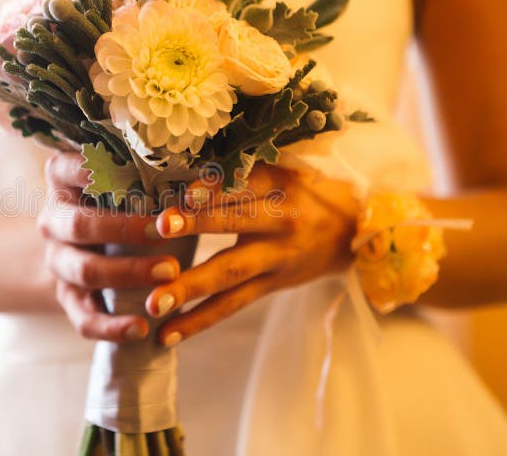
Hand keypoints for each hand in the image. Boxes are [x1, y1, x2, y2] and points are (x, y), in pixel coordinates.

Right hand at [40, 152, 180, 342]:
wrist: (102, 240)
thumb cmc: (131, 198)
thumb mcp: (138, 181)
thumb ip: (160, 175)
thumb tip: (210, 171)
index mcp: (63, 178)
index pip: (70, 168)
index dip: (97, 172)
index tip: (136, 173)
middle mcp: (54, 218)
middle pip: (80, 224)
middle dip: (125, 229)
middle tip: (167, 231)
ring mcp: (58, 259)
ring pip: (84, 270)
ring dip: (128, 273)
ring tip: (171, 273)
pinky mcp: (67, 296)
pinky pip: (83, 317)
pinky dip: (112, 325)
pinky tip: (142, 328)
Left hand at [145, 164, 358, 346]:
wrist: (353, 232)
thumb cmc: (303, 192)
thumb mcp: (281, 172)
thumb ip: (238, 172)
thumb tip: (178, 172)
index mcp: (279, 185)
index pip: (243, 183)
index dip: (214, 187)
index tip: (183, 190)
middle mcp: (279, 222)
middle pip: (233, 225)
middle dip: (194, 226)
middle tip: (157, 229)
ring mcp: (275, 259)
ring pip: (228, 274)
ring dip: (188, 288)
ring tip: (153, 302)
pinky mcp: (270, 286)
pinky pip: (231, 306)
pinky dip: (197, 321)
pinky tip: (166, 334)